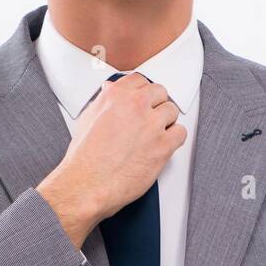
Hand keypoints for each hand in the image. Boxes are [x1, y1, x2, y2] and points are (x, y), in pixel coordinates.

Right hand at [39, 72, 186, 244]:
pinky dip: (174, 139)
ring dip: (165, 122)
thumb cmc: (85, 158)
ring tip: (152, 135)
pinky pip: (181, 133)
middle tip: (149, 118)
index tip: (143, 100)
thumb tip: (111, 93)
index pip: (141, 80)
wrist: (87, 184)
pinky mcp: (163, 145)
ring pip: (172, 111)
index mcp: (116, 95)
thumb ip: (104, 102)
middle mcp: (136, 106)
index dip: (143, 92)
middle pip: (160, 93)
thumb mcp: (88, 119)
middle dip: (155, 105)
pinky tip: (161, 145)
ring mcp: (152, 125)